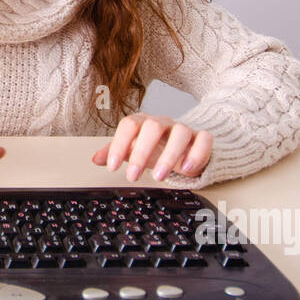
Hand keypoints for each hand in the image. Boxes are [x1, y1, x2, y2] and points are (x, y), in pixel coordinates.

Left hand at [91, 113, 212, 181]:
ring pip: (180, 133)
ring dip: (169, 155)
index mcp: (143, 122)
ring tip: (159, 176)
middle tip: (132, 176)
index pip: (129, 125)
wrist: (182, 148)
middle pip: (152, 127)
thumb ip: (114, 153)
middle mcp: (163, 123)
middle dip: (141, 153)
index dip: (119, 144)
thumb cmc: (155, 148)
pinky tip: (187, 168)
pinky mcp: (202, 139)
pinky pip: (204, 139)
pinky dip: (198, 153)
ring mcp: (184, 129)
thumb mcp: (132, 151)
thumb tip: (95, 158)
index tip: (112, 167)